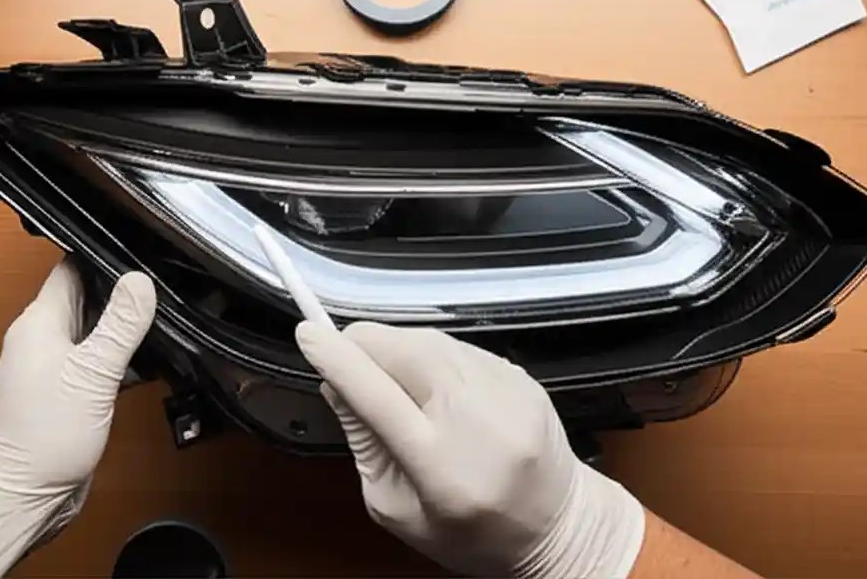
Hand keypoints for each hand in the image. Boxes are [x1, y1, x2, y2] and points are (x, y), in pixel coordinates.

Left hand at [0, 260, 155, 578]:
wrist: (20, 496)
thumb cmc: (44, 434)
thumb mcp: (91, 373)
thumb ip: (119, 325)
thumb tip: (140, 279)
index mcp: (40, 322)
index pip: (73, 268)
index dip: (106, 254)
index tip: (145, 247)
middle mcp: (45, 339)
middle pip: (89, 297)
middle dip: (125, 290)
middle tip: (169, 282)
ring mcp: (57, 368)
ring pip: (97, 331)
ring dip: (127, 327)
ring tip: (170, 317)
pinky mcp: (71, 394)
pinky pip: (100, 363)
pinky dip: (125, 359)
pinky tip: (154, 361)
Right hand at [295, 321, 645, 577]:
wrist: (558, 527)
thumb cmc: (470, 533)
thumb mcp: (397, 509)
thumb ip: (365, 445)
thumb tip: (337, 384)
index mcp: (440, 467)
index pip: (378, 396)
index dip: (338, 360)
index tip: (308, 332)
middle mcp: (478, 420)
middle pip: (406, 352)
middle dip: (366, 344)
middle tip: (347, 356)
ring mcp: (506, 392)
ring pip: (432, 340)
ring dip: (399, 345)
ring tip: (389, 373)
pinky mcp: (522, 376)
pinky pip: (462, 346)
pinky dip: (434, 353)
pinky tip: (431, 380)